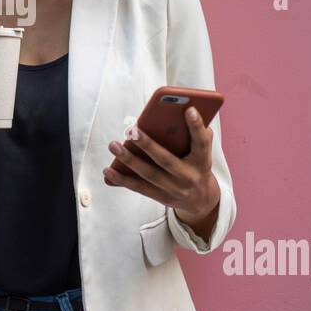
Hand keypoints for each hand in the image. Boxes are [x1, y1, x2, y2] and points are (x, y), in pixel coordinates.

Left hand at [103, 106, 218, 225]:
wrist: (202, 200)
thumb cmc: (197, 166)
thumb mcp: (203, 152)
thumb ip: (197, 135)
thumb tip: (185, 112)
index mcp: (202, 161)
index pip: (202, 143)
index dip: (197, 127)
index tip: (189, 109)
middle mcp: (189, 177)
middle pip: (166, 160)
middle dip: (148, 145)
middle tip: (131, 131)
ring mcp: (174, 189)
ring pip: (148, 174)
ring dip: (128, 160)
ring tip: (114, 146)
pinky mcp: (161, 197)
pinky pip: (139, 188)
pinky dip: (122, 179)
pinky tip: (108, 170)